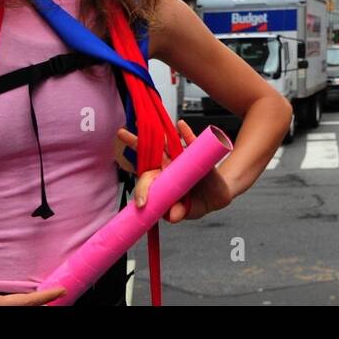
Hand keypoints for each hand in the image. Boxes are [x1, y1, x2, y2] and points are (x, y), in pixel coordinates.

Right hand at [0, 221, 65, 305]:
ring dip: (21, 307)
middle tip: (54, 296)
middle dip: (36, 305)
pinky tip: (7, 303)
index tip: (61, 291)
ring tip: (36, 300)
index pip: (24, 302)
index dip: (45, 296)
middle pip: (20, 311)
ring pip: (8, 314)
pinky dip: (8, 308)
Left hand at [117, 121, 232, 222]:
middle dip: (135, 143)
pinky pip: (192, 142)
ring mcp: (182, 158)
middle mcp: (169, 167)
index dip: (142, 191)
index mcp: (162, 181)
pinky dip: (187, 134)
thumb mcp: (187, 211)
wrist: (217, 196)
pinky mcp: (198, 154)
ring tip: (145, 122)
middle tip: (121, 133)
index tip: (141, 204)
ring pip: (167, 144)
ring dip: (158, 134)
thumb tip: (172, 216)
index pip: (147, 181)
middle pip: (151, 154)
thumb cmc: (196, 203)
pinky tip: (181, 126)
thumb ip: (179, 213)